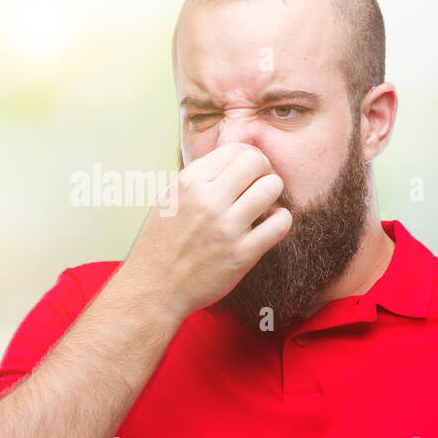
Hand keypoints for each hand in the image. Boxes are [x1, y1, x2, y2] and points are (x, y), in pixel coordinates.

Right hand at [124, 143, 291, 319]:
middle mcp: (208, 200)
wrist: (155, 287)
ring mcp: (227, 227)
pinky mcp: (243, 254)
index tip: (250, 172)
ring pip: (272, 188)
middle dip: (265, 171)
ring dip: (274, 194)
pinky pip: (280, 224)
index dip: (249, 158)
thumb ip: (200, 178)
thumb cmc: (162, 242)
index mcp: (189, 182)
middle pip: (256, 162)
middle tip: (261, 186)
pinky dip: (282, 220)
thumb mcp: (171, 198)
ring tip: (264, 206)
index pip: (235, 150)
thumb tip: (232, 159)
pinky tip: (271, 223)